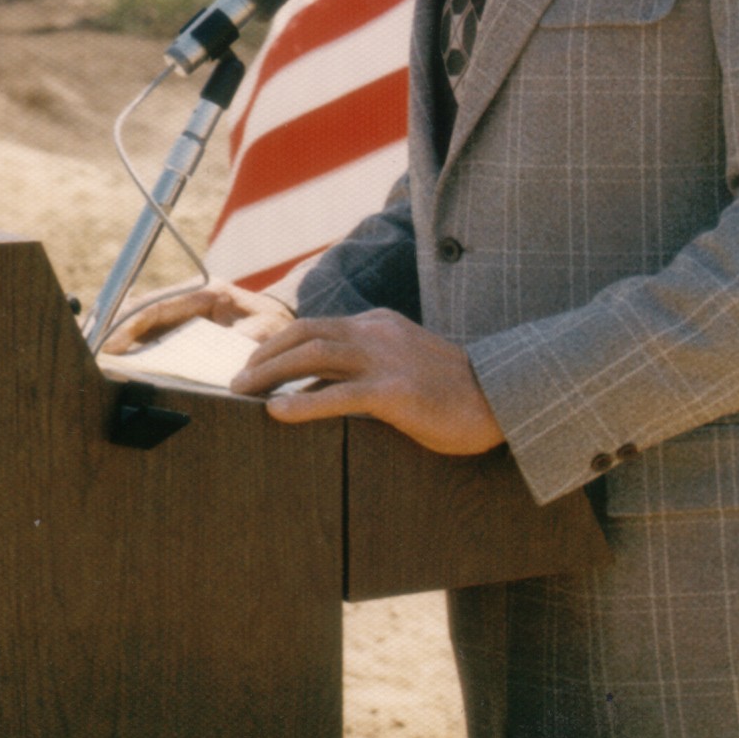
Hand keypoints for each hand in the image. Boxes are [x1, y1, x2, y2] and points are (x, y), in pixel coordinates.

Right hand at [100, 280, 293, 353]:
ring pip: (144, 322)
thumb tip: (223, 357)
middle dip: (116, 330)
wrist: (286, 319)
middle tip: (93, 354)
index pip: (158, 305)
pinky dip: (136, 347)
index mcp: (208, 293)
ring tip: (98, 364)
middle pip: (142, 310)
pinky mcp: (185, 325)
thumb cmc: (277, 324)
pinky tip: (121, 367)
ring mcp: (187, 311)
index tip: (110, 345)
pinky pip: (153, 334)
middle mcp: (192, 299)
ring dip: (122, 340)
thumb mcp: (266, 332)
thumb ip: (245, 342)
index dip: (129, 323)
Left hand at [232, 308, 504, 455]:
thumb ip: (364, 368)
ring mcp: (387, 360)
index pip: (318, 325)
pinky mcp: (396, 392)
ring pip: (314, 355)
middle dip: (265, 355)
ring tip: (243, 392)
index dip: (280, 342)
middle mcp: (379, 333)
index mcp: (381, 324)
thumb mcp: (404, 365)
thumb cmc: (451, 392)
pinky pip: (338, 394)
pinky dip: (301, 402)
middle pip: (306, 333)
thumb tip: (311, 391)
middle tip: (238, 379)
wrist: (500, 399)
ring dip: (270, 372)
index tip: (254, 363)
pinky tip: (277, 413)